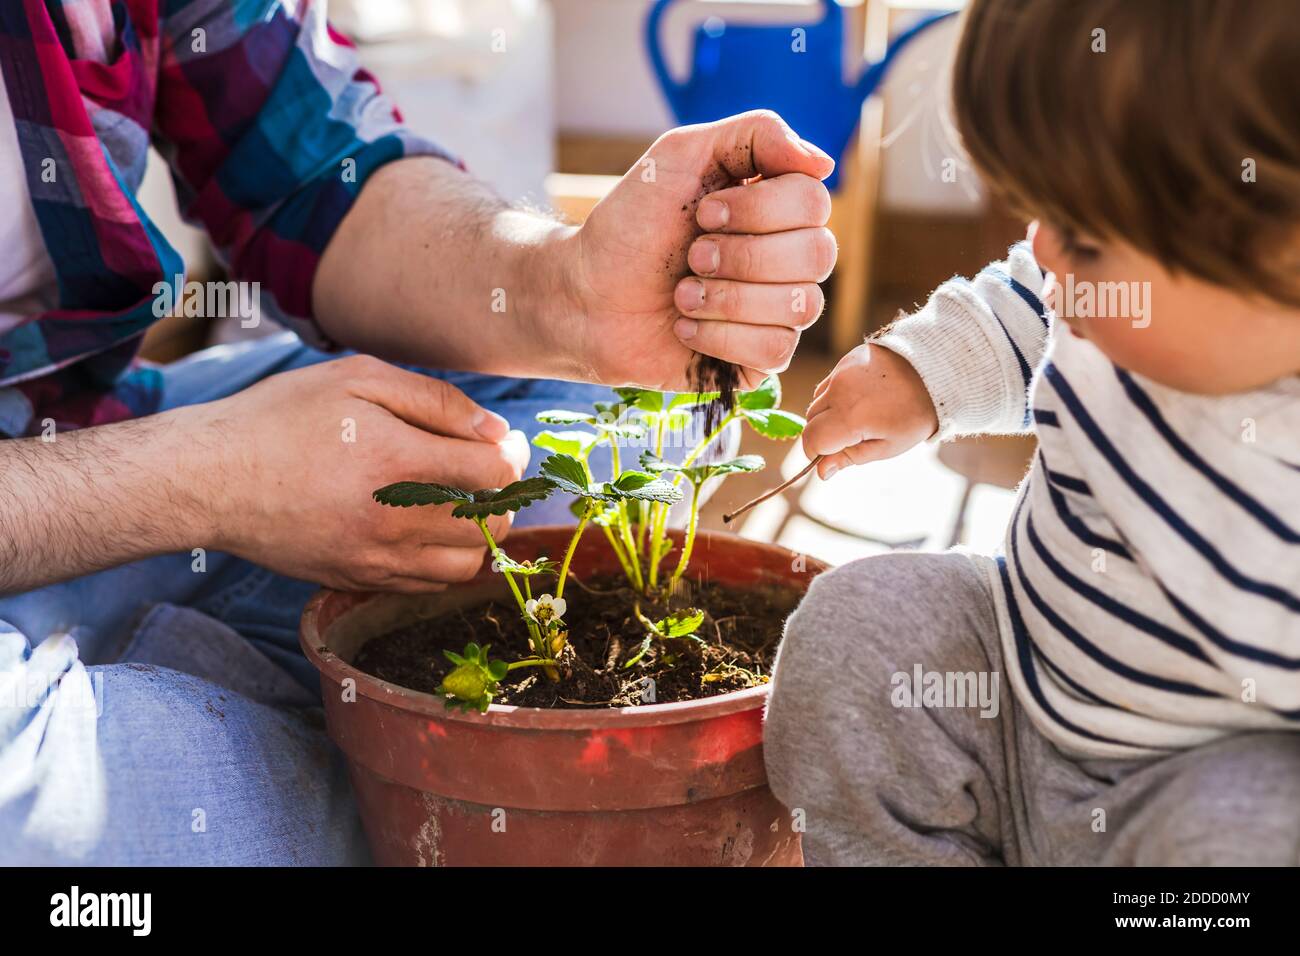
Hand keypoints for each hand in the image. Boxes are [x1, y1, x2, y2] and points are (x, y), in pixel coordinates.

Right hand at [195, 355, 528, 591]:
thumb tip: (494, 430)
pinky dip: (444, 560)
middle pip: (489, 525)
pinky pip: (427, 585)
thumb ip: (435, 401)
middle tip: (486, 472)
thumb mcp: (357, 379)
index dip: (511, 456)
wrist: (210, 479)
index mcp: (396, 460)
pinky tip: (427, 528)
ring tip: (461, 503)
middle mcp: (392, 519)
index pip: (493, 473)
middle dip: (502, 496)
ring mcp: (374, 558)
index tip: (504, 443)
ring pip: (465, 564)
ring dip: (478, 535)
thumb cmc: (281, 417)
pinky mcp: (356, 580)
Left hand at [560, 110, 836, 390]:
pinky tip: (685, 328)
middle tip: (691, 256)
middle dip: (742, 255)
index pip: (814, 201)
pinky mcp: (760, 358)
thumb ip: (756, 135)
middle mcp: (789, 257)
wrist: (585, 295)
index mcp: (777, 206)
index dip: (758, 209)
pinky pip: (776, 348)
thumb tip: (824, 164)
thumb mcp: (682, 154)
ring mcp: (779, 310)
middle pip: (817, 254)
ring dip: (727, 297)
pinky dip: (722, 337)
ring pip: (801, 305)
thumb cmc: (630, 225)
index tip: (702, 212)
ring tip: (680, 295)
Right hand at [802, 343, 937, 478]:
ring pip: (817, 400)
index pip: (811, 440)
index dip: (817, 453)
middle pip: (810, 420)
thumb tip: (822, 471)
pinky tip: (859, 398)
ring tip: (857, 416)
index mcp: (850, 418)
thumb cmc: (913, 417)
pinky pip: (828, 383)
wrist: (935, 374)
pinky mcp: (847, 359)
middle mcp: (840, 391)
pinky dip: (835, 395)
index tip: (831, 456)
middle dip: (823, 433)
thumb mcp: (886, 446)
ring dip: (827, 413)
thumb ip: (849, 458)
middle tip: (851, 437)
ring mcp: (842, 371)